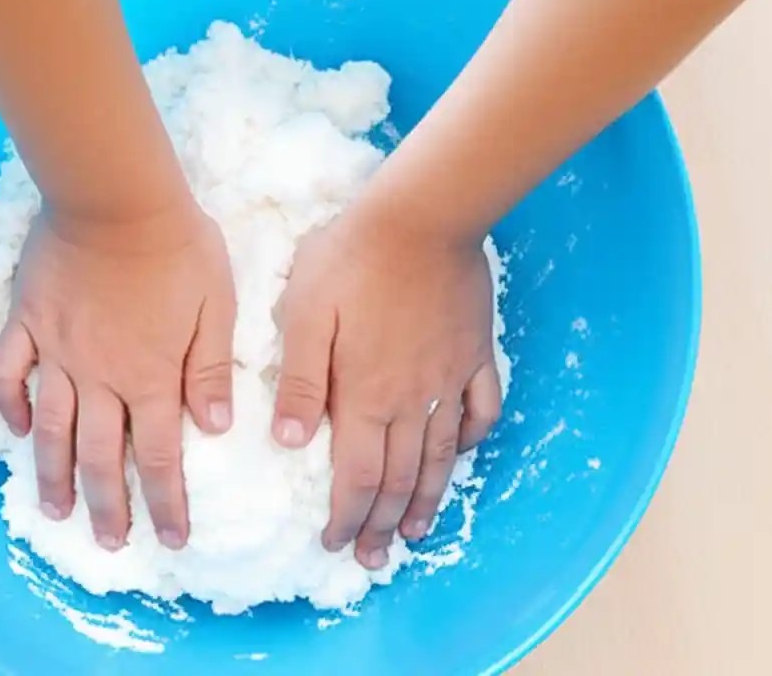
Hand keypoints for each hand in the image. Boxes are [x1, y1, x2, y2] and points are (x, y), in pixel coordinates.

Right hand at [0, 203, 235, 551]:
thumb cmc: (177, 246)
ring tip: (55, 513)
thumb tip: (216, 427)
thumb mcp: (217, 305)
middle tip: (109, 543)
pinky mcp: (26, 322)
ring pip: (52, 429)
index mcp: (152, 376)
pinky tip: (18, 431)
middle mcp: (100, 376)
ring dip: (53, 475)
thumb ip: (211, 369)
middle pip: (101, 456)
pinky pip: (9, 374)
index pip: (161, 456)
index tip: (169, 540)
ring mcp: (57, 352)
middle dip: (107, 507)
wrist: (116, 199)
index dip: (166, 502)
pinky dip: (10, 406)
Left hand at [273, 203, 502, 569]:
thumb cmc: (352, 258)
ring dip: (428, 501)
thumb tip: (291, 443)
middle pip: (401, 479)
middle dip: (383, 524)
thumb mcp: (304, 313)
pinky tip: (461, 456)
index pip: (358, 476)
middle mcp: (412, 400)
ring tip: (419, 533)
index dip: (345, 516)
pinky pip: (480, 411)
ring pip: (441, 457)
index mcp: (366, 395)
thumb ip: (300, 382)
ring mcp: (449, 379)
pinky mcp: (474, 354)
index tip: (334, 542)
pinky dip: (471, 441)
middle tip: (373, 556)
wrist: (422, 216)